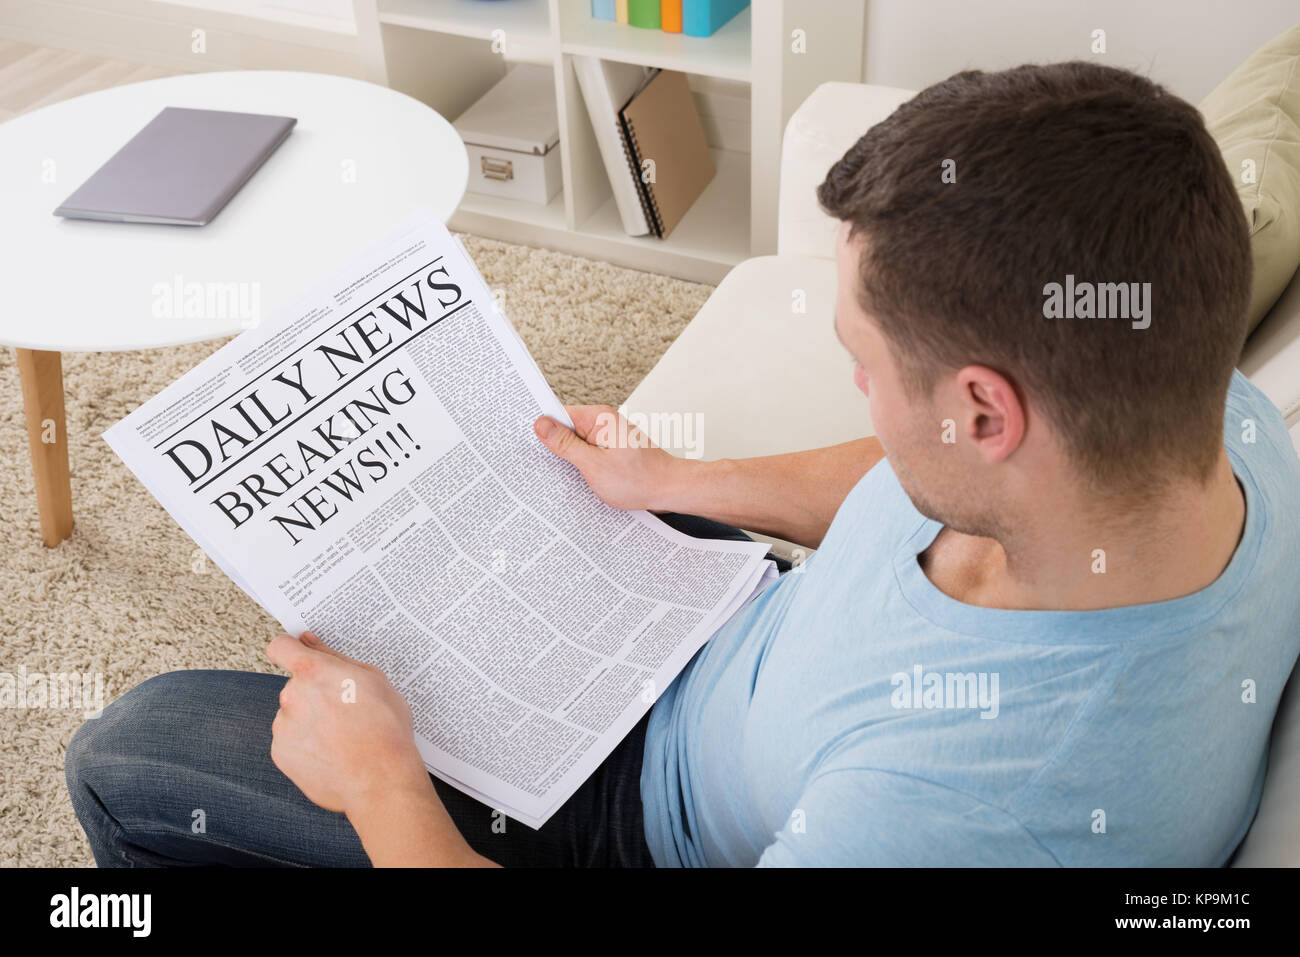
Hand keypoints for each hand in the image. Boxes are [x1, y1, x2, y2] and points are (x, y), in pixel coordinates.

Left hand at [265, 631, 430, 818]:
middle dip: (314, 694)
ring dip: (311, 721)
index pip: (281, 647)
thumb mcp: (373, 680)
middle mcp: (291, 696)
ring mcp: (283, 727)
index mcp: (313, 671)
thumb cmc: (385, 728)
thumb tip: (308, 641)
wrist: (380, 780)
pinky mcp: (280, 754)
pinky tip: (331, 754)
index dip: (290, 650)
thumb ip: (334, 657)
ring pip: (293, 715)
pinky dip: (307, 746)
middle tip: (345, 712)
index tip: (302, 658)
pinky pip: (290, 741)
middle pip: (295, 686)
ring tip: (342, 738)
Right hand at [533, 405, 687, 511]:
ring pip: (576, 445)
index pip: (558, 414)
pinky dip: (581, 466)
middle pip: (566, 430)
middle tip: (537, 465)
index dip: (541, 427)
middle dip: (553, 447)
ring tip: (558, 475)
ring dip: (568, 460)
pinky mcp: (612, 451)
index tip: (523, 440)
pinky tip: (577, 481)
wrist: (671, 491)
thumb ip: (566, 445)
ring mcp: (608, 437)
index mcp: (599, 418)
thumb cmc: (640, 480)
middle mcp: (604, 423)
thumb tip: (541, 425)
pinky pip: (588, 454)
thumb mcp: (594, 465)